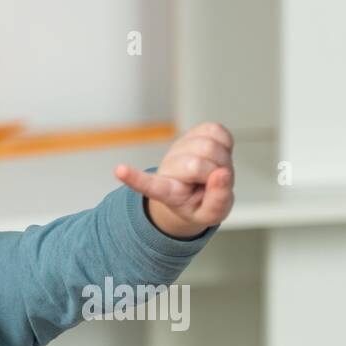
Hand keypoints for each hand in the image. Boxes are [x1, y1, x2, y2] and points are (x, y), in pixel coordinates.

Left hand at [114, 121, 234, 238]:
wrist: (201, 188)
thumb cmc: (202, 203)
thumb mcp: (212, 214)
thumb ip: (218, 200)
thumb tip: (221, 174)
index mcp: (168, 192)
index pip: (149, 186)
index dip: (135, 178)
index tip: (119, 171)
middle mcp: (170, 166)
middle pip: (197, 165)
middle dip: (216, 175)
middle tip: (215, 184)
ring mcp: (181, 147)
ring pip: (209, 146)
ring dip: (223, 161)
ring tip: (216, 172)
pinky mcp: (196, 131)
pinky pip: (218, 132)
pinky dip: (226, 144)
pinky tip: (220, 155)